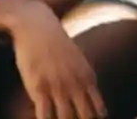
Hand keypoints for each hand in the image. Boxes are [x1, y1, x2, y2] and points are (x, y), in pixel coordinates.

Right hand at [2, 0, 105, 118]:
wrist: (37, 26)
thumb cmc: (55, 44)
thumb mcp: (77, 61)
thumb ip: (83, 79)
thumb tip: (88, 95)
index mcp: (88, 79)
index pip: (98, 110)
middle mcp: (76, 84)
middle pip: (85, 118)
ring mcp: (59, 87)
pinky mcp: (39, 88)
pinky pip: (45, 115)